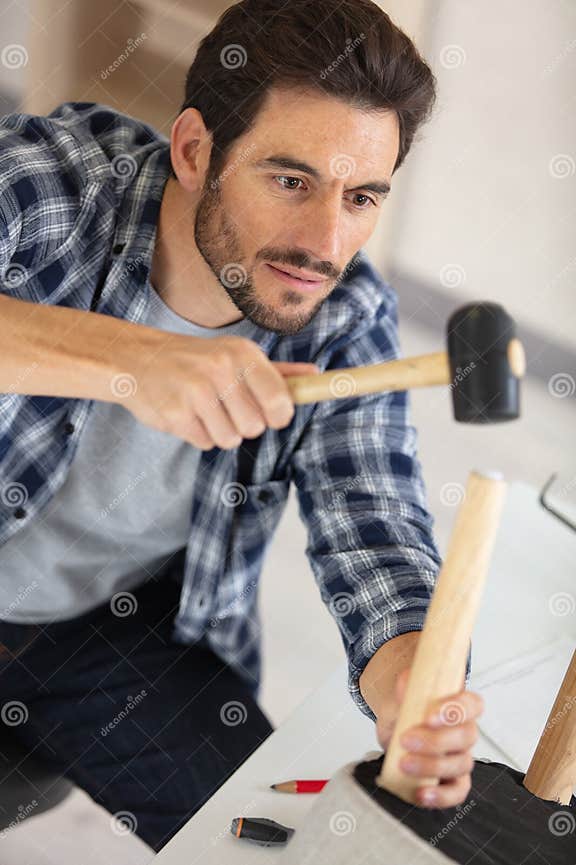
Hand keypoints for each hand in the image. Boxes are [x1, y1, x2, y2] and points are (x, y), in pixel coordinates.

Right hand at [118, 330, 318, 448]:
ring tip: (204, 410)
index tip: (272, 416)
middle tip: (226, 408)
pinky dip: (198, 435)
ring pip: (230, 439)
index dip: (279, 416)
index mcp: (242, 354)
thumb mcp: (236, 355)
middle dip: (244, 425)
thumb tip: (316, 375)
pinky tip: (186, 414)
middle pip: (255, 427)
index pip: (279, 400)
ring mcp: (196, 392)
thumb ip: (277, 372)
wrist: (136, 359)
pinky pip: (204, 443)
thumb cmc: (195, 359)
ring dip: (220, 432)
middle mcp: (221, 370)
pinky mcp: (175, 414)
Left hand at [378, 668, 483, 808]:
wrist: (394, 728)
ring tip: (404, 763)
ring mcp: (460, 757)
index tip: (429, 716)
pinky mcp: (452, 781)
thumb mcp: (401, 693)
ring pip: (461, 765)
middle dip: (436, 741)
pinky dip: (441, 796)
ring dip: (432, 766)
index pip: (472, 705)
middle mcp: (465, 732)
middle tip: (406, 739)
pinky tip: (421, 793)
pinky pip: (457, 792)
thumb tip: (406, 683)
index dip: (455, 710)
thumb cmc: (405, 708)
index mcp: (459, 705)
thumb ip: (406, 686)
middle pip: (466, 737)